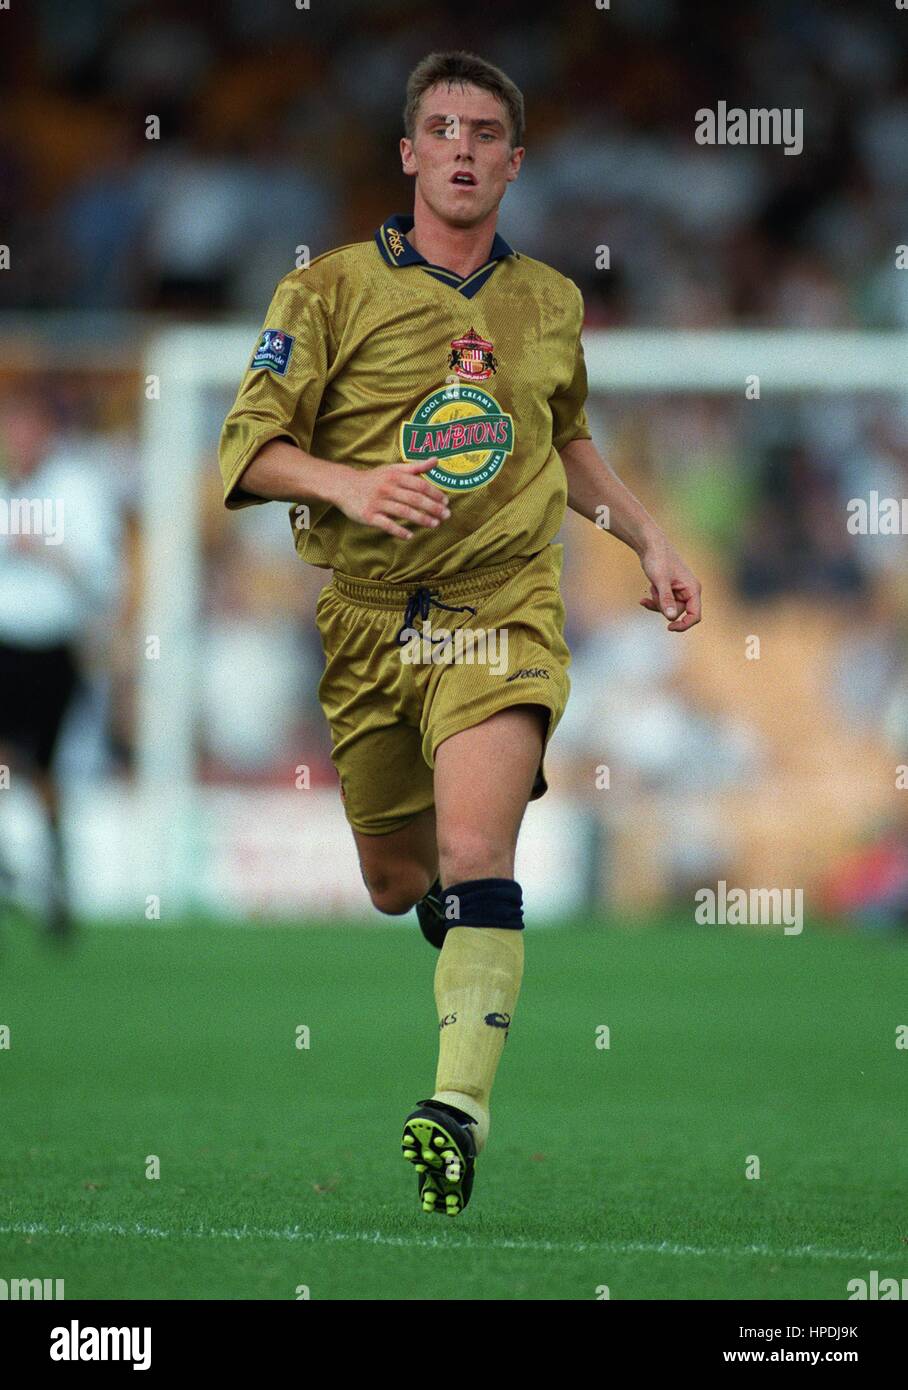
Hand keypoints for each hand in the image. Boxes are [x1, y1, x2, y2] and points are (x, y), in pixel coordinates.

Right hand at [336, 457, 450, 540]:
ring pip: (403, 512)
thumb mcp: (393, 469)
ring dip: (421, 519)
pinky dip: (398, 530)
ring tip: (435, 525)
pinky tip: (410, 535)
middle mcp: (387, 488)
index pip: (419, 484)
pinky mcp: (368, 515)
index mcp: (395, 476)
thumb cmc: (374, 478)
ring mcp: (378, 502)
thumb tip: (436, 460)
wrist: (345, 486)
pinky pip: (386, 524)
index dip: (434, 493)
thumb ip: (415, 467)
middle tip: (447, 515)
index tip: (446, 501)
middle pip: (414, 499)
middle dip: (433, 507)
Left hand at [639, 537, 701, 631]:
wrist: (651, 545)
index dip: (684, 624)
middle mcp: (689, 591)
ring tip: (652, 585)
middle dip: (663, 606)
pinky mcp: (671, 589)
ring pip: (669, 608)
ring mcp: (680, 591)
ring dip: (657, 601)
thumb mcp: (660, 581)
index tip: (669, 628)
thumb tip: (671, 617)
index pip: (695, 615)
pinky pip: (663, 603)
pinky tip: (642, 600)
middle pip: (678, 612)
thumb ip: (666, 599)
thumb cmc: (658, 559)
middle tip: (654, 591)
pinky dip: (654, 601)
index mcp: (693, 589)